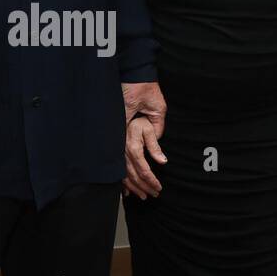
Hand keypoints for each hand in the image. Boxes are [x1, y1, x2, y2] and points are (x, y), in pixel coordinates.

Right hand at [121, 80, 166, 198]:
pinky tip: (124, 188)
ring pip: (121, 171)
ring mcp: (115, 142)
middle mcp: (121, 144)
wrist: (132, 80)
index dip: (150, 180)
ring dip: (131, 185)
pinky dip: (120, 177)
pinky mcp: (114, 139)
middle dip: (142, 187)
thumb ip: (155, 141)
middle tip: (152, 195)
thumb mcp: (155, 116)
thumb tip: (162, 160)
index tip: (158, 188)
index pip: (142, 168)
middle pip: (130, 173)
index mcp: (130, 140)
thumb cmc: (144, 96)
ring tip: (140, 195)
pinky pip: (115, 163)